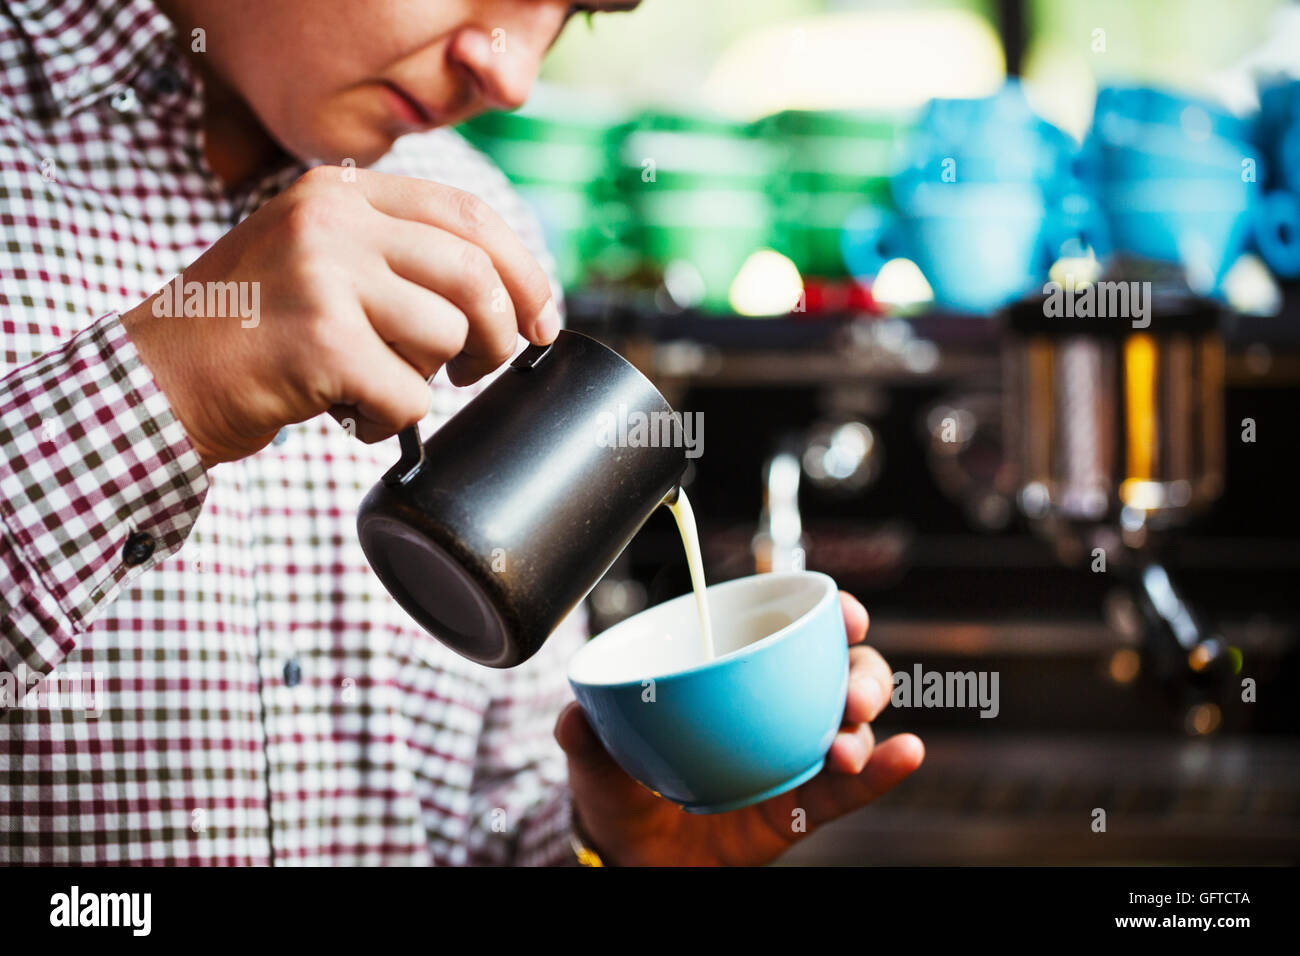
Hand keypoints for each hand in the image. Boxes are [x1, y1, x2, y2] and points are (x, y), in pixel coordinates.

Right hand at [122, 165, 559, 467]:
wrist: (157, 378)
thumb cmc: (250, 331)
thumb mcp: (315, 258)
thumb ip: (391, 254)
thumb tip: (505, 293)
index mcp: (339, 192)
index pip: (468, 215)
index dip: (522, 271)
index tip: (542, 318)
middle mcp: (332, 221)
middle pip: (474, 273)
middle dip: (499, 333)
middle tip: (482, 368)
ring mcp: (325, 277)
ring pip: (447, 337)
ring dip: (430, 381)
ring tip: (377, 388)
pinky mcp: (321, 342)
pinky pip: (410, 395)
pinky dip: (389, 422)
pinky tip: (345, 414)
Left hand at [556, 591, 923, 865]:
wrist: (633, 858)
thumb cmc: (622, 790)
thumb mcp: (597, 760)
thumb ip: (586, 738)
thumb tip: (573, 714)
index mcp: (735, 676)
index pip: (788, 631)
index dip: (825, 613)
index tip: (842, 609)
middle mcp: (776, 707)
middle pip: (840, 672)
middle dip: (862, 671)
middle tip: (853, 692)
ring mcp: (795, 755)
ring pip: (853, 725)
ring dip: (867, 722)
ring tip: (849, 740)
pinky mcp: (803, 808)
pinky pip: (850, 790)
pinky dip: (882, 770)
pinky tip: (905, 754)